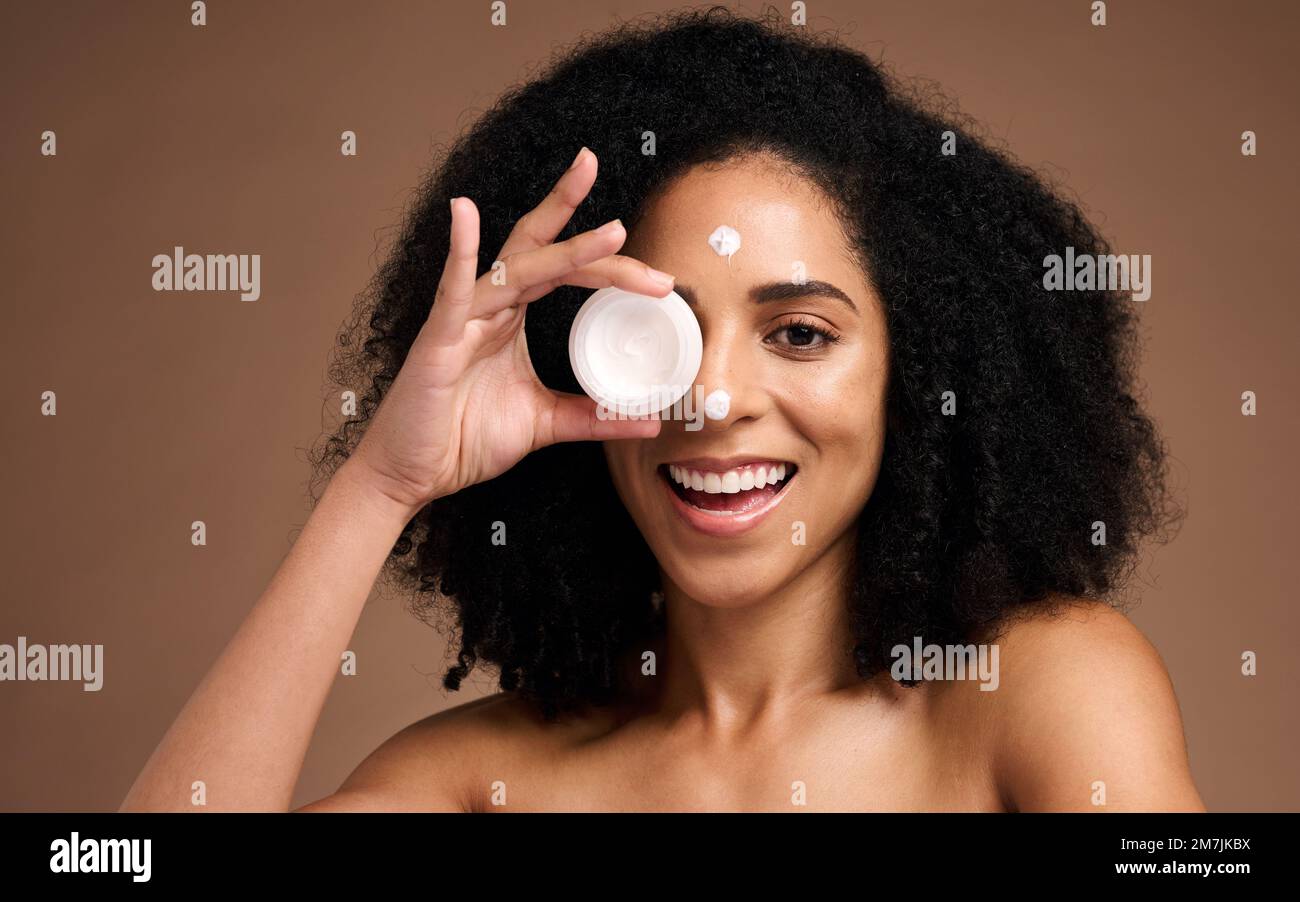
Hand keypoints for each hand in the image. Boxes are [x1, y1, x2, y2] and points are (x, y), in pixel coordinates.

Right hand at [345, 146, 672, 515]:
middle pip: (543, 252)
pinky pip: (451, 292)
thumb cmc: (463, 439)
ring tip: (612, 232)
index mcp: (513, 317)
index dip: (607, 264)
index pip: (564, 271)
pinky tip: (464, 213)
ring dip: (567, 249)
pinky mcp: (437, 341)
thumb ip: (594, 417)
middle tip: (625, 217)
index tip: (659, 280)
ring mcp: (463, 319)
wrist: (412, 474)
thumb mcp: (545, 423)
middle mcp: (490, 307)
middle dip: (583, 230)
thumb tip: (649, 420)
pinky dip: (458, 252)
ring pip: (518, 269)